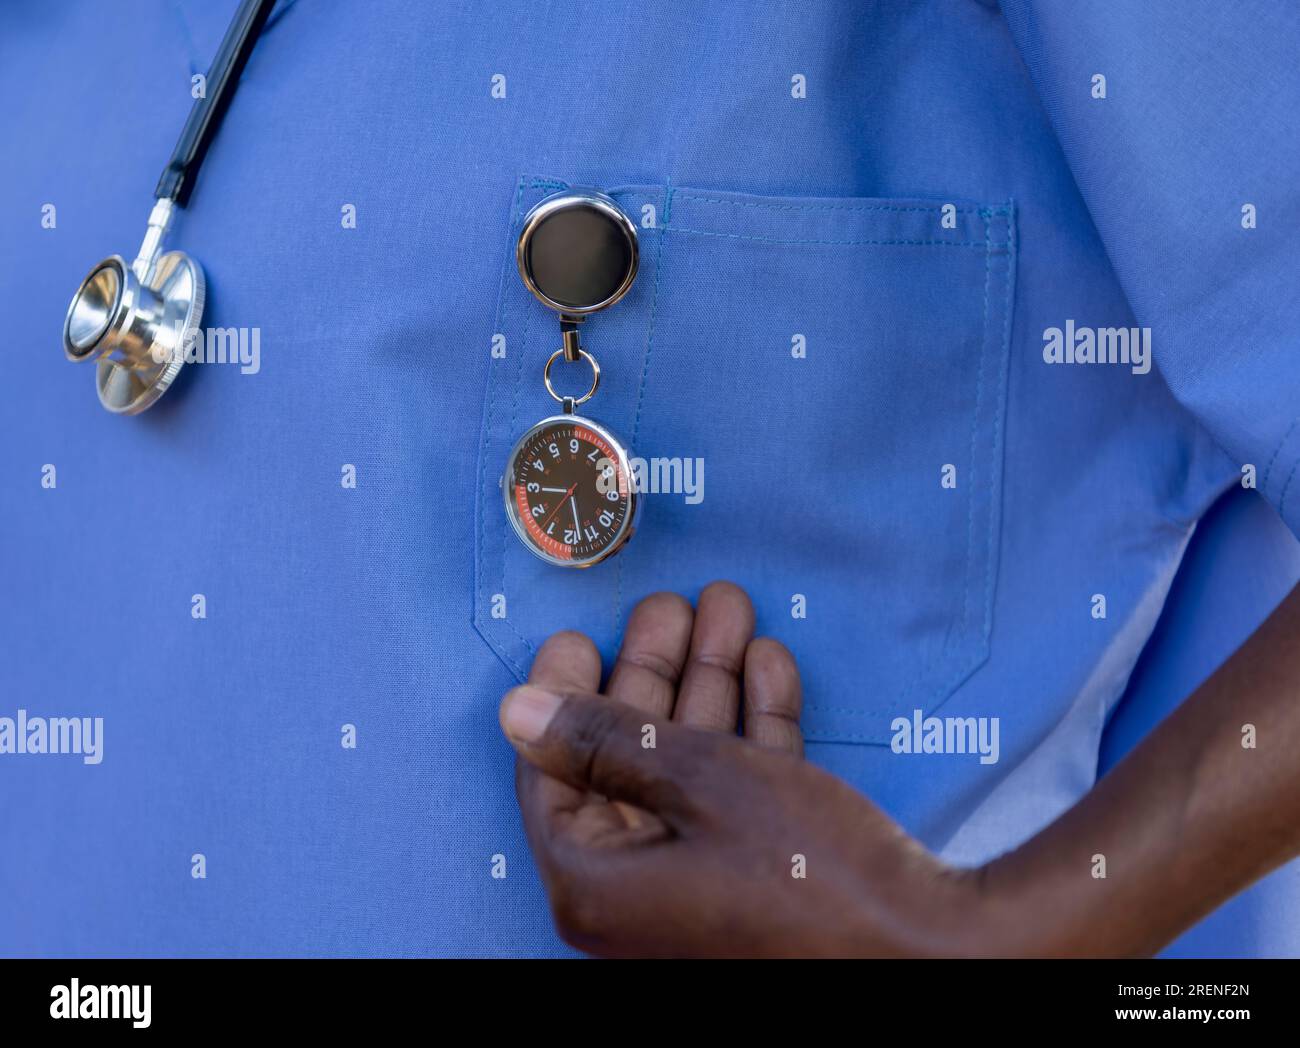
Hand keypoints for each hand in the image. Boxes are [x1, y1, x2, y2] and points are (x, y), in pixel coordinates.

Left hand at [498, 581, 986, 956]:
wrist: (931, 951)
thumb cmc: (804, 869)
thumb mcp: (696, 780)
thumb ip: (604, 738)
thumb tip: (517, 709)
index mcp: (596, 882)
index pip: (552, 773)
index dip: (565, 696)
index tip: (578, 635)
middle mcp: (638, 889)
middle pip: (627, 759)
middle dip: (656, 672)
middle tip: (668, 606)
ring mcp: (699, 883)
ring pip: (688, 765)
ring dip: (710, 684)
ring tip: (729, 608)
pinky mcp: (756, 874)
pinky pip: (736, 792)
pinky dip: (751, 729)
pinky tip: (767, 663)